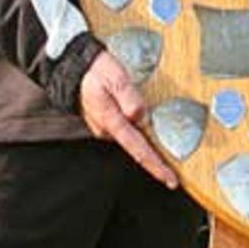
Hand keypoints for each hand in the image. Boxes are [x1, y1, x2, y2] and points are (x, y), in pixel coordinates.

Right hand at [79, 50, 177, 188]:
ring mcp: (106, 128)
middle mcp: (107, 130)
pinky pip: (126, 131)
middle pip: (137, 148)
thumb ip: (130, 97)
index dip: (155, 166)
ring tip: (160, 146)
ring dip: (147, 142)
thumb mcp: (117, 77)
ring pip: (132, 139)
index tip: (170, 179)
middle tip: (172, 170)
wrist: (76, 68)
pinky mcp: (106, 123)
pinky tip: (144, 126)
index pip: (138, 149)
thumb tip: (140, 115)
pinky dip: (138, 132)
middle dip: (155, 158)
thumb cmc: (97, 71)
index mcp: (111, 121)